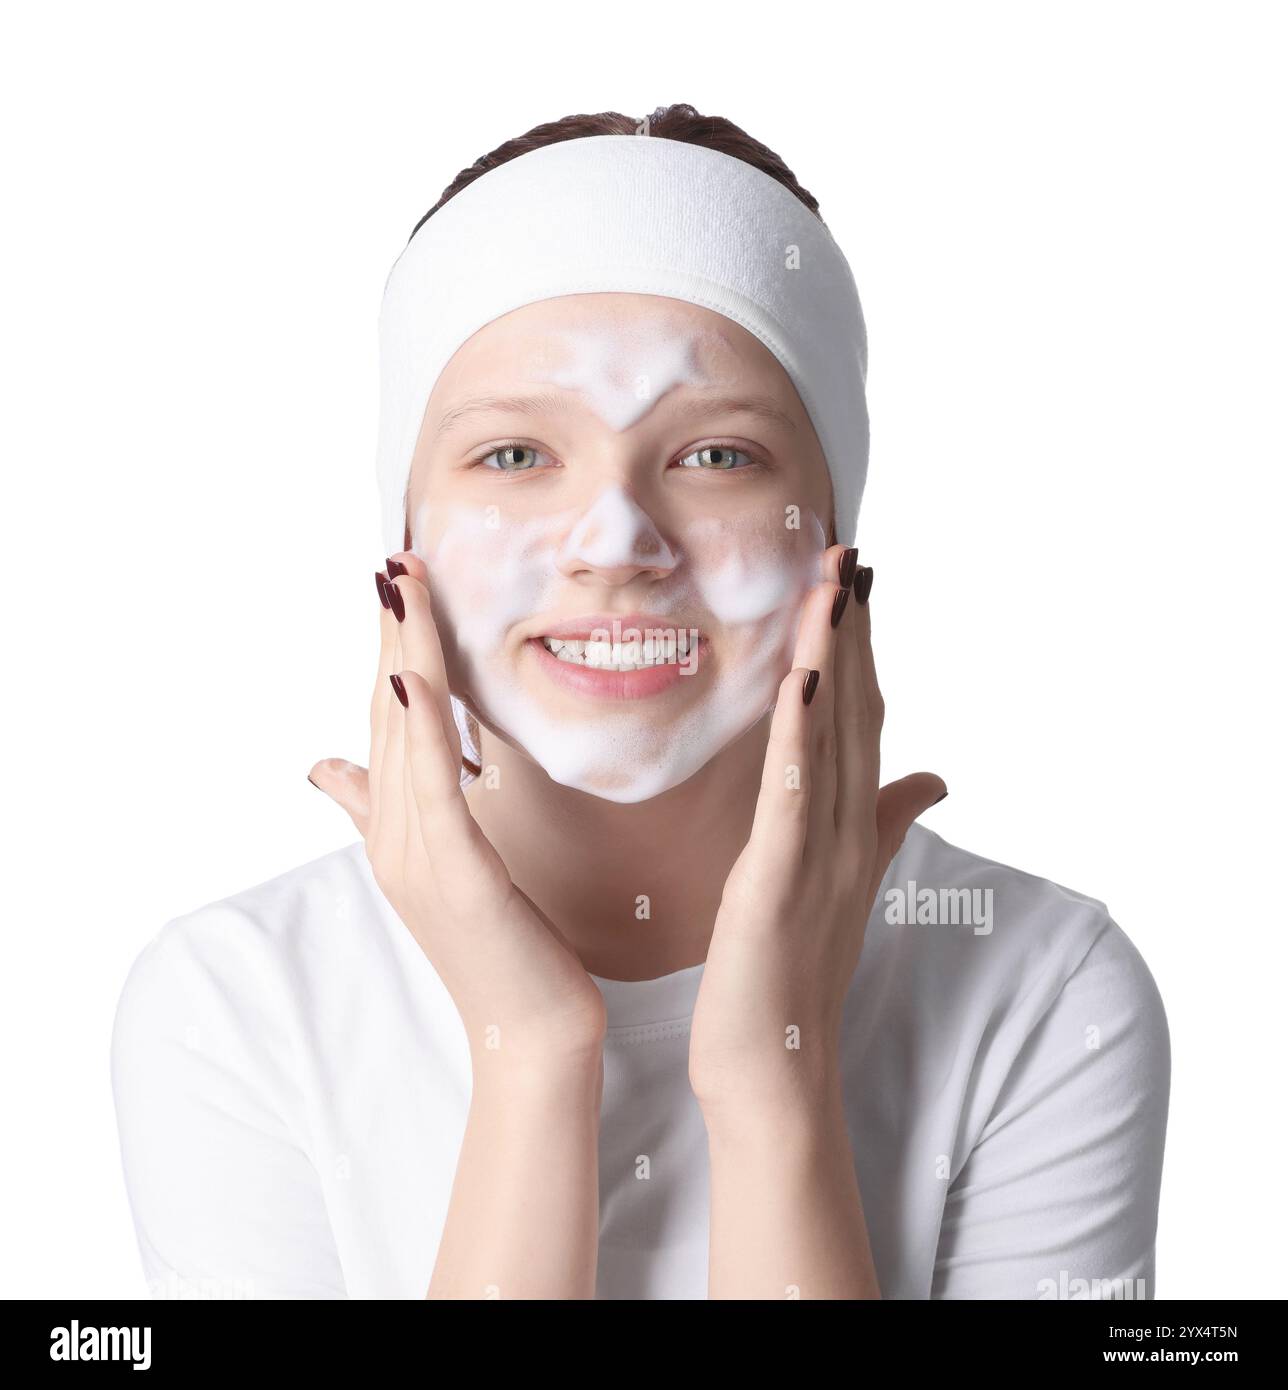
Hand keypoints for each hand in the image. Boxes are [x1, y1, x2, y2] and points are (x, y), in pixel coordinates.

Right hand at [310, 552, 606, 1073]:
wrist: (527, 1035)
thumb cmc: (500, 952)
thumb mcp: (443, 871)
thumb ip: (382, 815)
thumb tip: (325, 767)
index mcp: (396, 831)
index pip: (387, 723)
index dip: (388, 651)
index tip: (394, 587)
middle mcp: (395, 836)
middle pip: (386, 715)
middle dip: (391, 633)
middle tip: (392, 559)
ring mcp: (417, 856)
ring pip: (404, 735)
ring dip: (402, 653)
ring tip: (400, 583)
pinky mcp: (455, 874)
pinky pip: (432, 787)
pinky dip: (419, 728)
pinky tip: (413, 674)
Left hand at [688, 547, 945, 1121]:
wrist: (773, 1063)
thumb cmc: (795, 971)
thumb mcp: (844, 883)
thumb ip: (887, 823)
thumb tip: (934, 776)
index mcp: (852, 824)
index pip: (863, 718)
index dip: (862, 647)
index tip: (855, 581)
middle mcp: (848, 828)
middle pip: (857, 711)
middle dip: (852, 630)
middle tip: (850, 552)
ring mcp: (822, 852)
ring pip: (831, 737)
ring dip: (832, 657)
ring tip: (831, 587)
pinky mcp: (782, 878)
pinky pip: (795, 793)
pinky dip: (801, 732)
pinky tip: (803, 678)